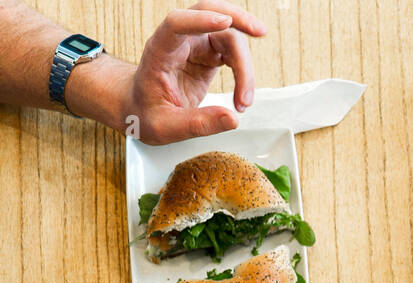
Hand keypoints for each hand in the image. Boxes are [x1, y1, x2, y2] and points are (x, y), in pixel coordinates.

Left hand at [120, 3, 266, 143]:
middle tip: (260, 32)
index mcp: (160, 49)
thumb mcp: (166, 127)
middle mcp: (179, 40)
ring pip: (227, 35)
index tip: (225, 22)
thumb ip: (197, 124)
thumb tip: (232, 119)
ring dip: (244, 65)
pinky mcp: (208, 54)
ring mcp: (195, 43)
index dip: (201, 19)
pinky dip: (243, 72)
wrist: (140, 108)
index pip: (177, 23)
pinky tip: (242, 96)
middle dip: (237, 18)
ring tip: (243, 102)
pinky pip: (231, 52)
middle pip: (209, 12)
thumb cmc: (146, 112)